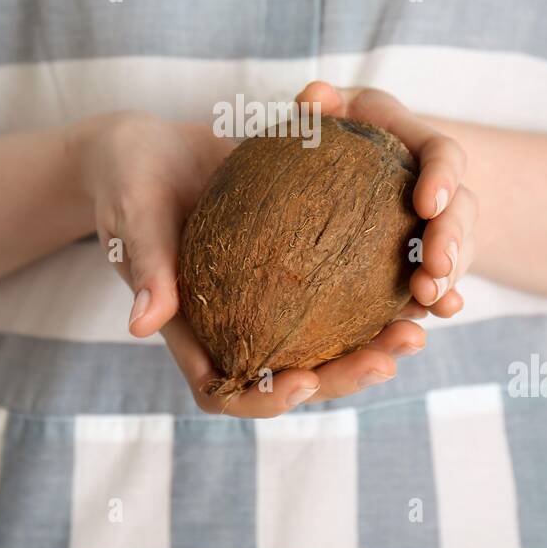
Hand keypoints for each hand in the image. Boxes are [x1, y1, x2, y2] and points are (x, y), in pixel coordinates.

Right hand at [69, 110, 430, 416]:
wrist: (147, 150)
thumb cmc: (128, 186)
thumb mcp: (133, 220)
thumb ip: (144, 267)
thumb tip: (141, 324)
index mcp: (192, 331)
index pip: (225, 389)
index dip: (265, 398)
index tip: (304, 380)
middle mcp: (234, 325)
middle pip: (292, 373)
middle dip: (344, 374)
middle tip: (392, 354)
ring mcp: (264, 301)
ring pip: (323, 341)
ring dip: (372, 342)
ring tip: (418, 327)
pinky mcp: (289, 269)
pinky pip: (336, 292)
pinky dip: (374, 292)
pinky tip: (415, 273)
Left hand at [295, 81, 477, 317]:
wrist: (343, 172)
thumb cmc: (335, 134)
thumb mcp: (332, 113)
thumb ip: (321, 105)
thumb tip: (314, 97)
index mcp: (418, 144)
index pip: (445, 155)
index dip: (443, 177)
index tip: (426, 203)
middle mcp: (441, 187)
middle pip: (462, 211)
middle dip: (453, 240)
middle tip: (434, 266)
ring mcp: (441, 228)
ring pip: (460, 253)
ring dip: (447, 278)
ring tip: (427, 301)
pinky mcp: (428, 262)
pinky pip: (441, 283)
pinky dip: (438, 300)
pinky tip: (427, 320)